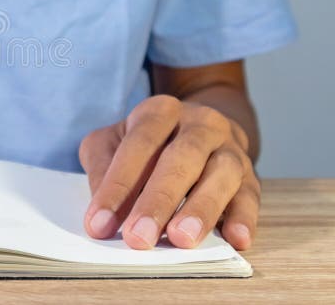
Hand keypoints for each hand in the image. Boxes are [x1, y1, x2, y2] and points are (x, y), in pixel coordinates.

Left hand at [79, 95, 258, 249]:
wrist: (199, 127)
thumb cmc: (147, 141)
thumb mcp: (112, 142)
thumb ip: (102, 169)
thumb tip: (101, 214)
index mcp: (161, 111)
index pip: (138, 144)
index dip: (117, 185)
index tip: (99, 223)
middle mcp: (200, 124)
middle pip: (180, 159)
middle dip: (158, 200)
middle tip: (138, 237)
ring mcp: (229, 148)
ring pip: (221, 175)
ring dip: (201, 209)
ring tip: (181, 239)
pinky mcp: (250, 176)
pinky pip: (251, 196)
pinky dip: (244, 217)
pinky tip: (235, 238)